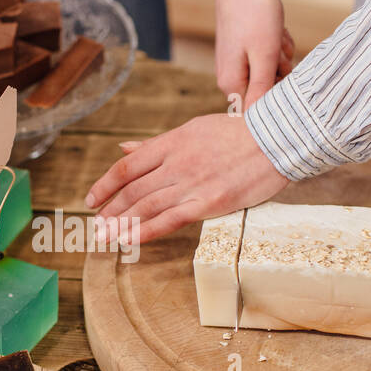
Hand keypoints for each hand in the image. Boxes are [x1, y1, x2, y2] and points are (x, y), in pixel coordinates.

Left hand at [86, 113, 288, 246]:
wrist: (278, 139)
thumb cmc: (240, 133)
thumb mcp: (193, 128)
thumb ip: (157, 144)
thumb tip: (124, 148)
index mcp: (171, 142)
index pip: (127, 166)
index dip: (105, 184)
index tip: (92, 199)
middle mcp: (176, 163)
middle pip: (132, 190)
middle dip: (109, 210)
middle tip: (94, 225)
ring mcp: (191, 183)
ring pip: (145, 206)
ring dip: (119, 224)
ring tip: (103, 238)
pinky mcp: (208, 203)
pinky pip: (169, 220)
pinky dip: (144, 232)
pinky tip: (127, 242)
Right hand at [215, 0, 294, 109]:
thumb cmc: (253, 14)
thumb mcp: (265, 55)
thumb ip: (262, 90)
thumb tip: (259, 120)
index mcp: (232, 84)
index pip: (257, 112)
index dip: (276, 102)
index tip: (287, 81)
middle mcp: (231, 78)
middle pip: (269, 92)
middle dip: (282, 73)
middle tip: (279, 51)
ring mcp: (238, 63)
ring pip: (273, 73)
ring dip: (282, 57)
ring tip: (276, 36)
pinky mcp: (246, 51)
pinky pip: (270, 58)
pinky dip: (278, 45)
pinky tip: (275, 31)